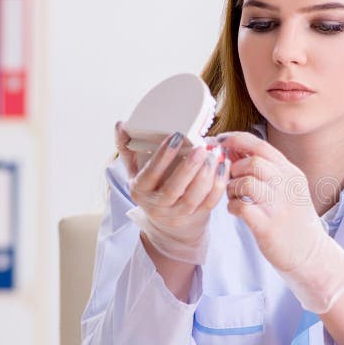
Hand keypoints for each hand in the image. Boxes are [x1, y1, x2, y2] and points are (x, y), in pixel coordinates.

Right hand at [115, 121, 228, 263]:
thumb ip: (128, 148)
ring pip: (193, 198)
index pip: (150, 174)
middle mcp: (157, 206)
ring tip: (215, 155)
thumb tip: (121, 124)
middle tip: (202, 147)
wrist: (166, 220)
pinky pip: (209, 203)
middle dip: (189, 167)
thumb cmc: (152, 187)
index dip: (163, 156)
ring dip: (207, 176)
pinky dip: (218, 185)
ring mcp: (177, 214)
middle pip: (173, 188)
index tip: (177, 136)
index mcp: (140, 191)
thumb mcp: (135, 170)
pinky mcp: (195, 216)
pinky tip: (223, 167)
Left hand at [221, 131, 343, 312]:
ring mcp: (278, 205)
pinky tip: (236, 210)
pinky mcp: (268, 226)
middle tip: (231, 179)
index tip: (222, 144)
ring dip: (231, 187)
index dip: (236, 141)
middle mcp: (287, 185)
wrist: (310, 253)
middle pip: (253, 161)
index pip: (260, 145)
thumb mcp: (289, 189)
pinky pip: (241, 206)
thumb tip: (237, 151)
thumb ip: (268, 170)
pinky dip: (232, 206)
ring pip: (245, 181)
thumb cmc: (294, 220)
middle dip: (234, 168)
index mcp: (290, 173)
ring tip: (234, 196)